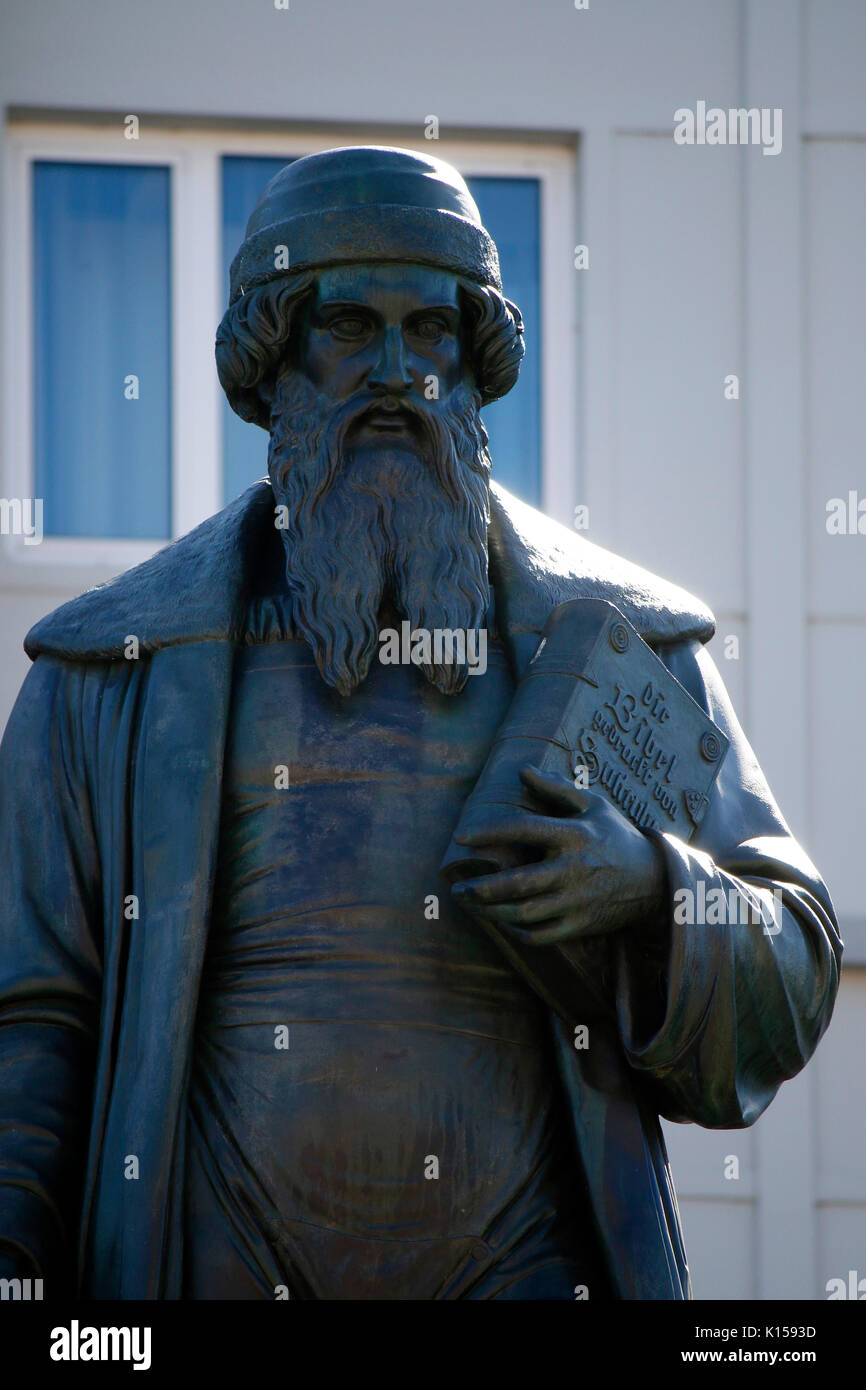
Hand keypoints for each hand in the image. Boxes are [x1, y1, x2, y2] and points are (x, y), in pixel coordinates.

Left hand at [451, 764, 666, 942]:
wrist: (655, 880)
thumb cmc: (616, 837)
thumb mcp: (593, 805)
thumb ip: (557, 788)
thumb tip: (523, 771)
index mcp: (574, 835)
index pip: (524, 830)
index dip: (489, 833)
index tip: (460, 838)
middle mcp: (574, 869)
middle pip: (518, 883)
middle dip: (481, 889)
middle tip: (457, 889)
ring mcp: (577, 900)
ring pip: (525, 913)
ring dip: (491, 912)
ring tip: (470, 906)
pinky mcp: (581, 924)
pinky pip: (541, 934)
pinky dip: (517, 931)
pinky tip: (502, 921)